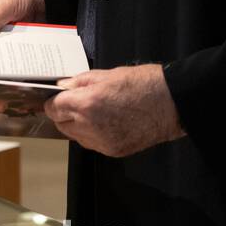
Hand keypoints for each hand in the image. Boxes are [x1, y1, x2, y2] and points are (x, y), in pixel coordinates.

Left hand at [44, 65, 185, 157]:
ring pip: (75, 137)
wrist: (172, 103)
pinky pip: (92, 144)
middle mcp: (90, 126)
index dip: (55, 102)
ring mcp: (102, 141)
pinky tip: (106, 122)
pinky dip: (93, 135)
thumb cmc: (143, 84)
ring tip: (94, 112)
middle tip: (76, 103)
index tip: (59, 98)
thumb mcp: (107, 74)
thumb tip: (63, 87)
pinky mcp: (113, 150)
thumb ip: (79, 82)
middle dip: (64, 114)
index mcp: (86, 103)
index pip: (53, 108)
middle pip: (61, 124)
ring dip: (77, 126)